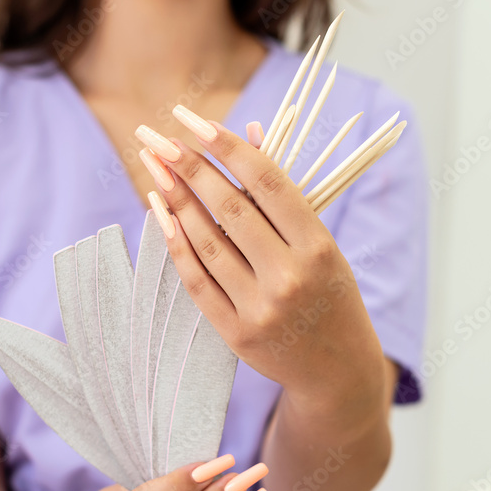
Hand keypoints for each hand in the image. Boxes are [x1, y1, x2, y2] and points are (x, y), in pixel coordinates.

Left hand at [135, 107, 387, 409]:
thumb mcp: (322, 244)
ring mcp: (261, 308)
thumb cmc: (330, 295)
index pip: (266, 182)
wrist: (337, 371)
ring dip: (174, 199)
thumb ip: (284, 195)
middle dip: (187, 166)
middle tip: (154, 137)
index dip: (225, 147)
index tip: (192, 119)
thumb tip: (247, 134)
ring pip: (207, 242)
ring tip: (152, 166)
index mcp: (319, 246)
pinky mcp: (237, 334)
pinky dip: (175, 243)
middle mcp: (291, 276)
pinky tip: (159, 211)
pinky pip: (197, 280)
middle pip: (229, 208)